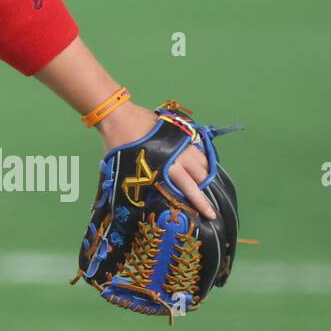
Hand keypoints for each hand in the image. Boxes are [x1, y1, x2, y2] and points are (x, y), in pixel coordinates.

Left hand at [96, 103, 217, 219]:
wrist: (119, 116)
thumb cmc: (119, 144)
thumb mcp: (126, 169)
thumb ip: (138, 183)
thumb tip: (139, 201)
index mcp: (166, 166)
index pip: (189, 188)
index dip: (201, 203)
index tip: (211, 214)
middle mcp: (179, 155)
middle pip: (201, 176)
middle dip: (206, 190)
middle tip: (208, 202)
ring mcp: (181, 142)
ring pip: (203, 162)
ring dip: (205, 175)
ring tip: (204, 185)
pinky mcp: (179, 132)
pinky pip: (196, 150)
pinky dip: (201, 160)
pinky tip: (198, 166)